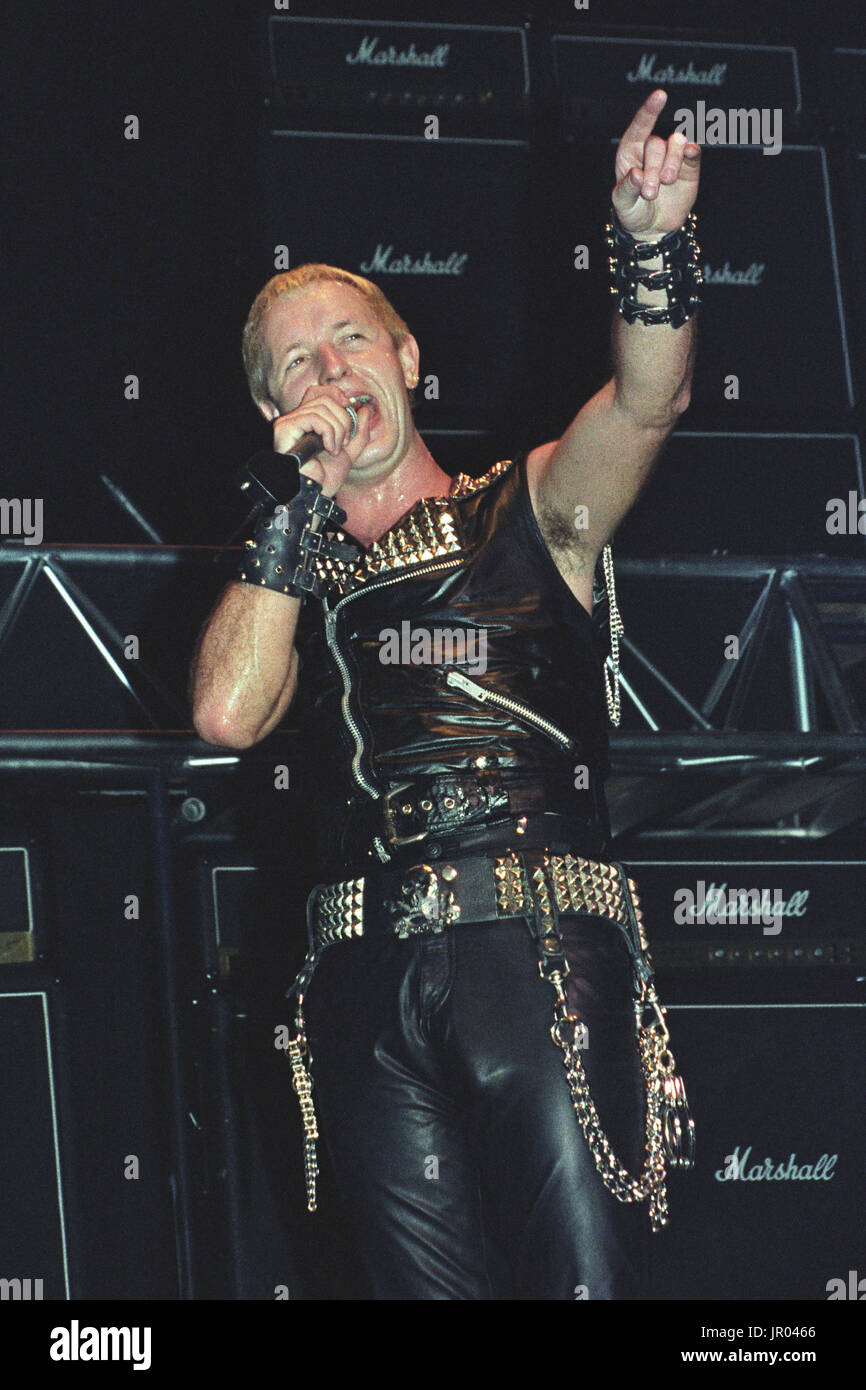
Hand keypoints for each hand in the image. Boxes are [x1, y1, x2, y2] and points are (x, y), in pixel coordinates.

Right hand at [269, 384, 372, 496]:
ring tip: (335, 450)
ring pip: (322, 407)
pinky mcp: (285, 429)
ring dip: (338, 430)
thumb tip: (365, 409)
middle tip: (344, 443)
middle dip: (344, 420)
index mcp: (307, 422)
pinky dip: (329, 432)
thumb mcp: (349, 453)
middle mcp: (295, 420)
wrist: (314, 495)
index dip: (336, 395)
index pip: (318, 391)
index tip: (350, 410)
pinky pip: (314, 417)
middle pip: (325, 399)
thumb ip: (358, 432)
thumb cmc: (325, 479)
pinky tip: (328, 449)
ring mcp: (288, 423)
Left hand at [612, 89, 700, 239]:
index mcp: (631, 153)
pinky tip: (688, 155)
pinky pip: (693, 151)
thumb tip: (636, 174)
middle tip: (650, 193)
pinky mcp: (689, 165)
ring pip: (676, 143)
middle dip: (653, 168)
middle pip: (656, 144)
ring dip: (671, 162)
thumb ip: (626, 190)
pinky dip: (691, 151)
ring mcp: (671, 156)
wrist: (654, 228)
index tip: (660, 96)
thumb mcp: (623, 205)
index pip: (639, 128)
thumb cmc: (633, 212)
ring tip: (666, 182)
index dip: (649, 111)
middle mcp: (651, 150)